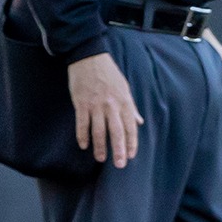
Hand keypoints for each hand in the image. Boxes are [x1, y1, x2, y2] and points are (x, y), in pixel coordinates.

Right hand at [67, 52, 140, 167]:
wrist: (89, 57)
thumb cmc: (109, 73)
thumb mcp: (125, 88)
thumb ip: (131, 107)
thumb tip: (139, 122)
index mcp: (124, 101)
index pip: (130, 127)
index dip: (131, 143)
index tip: (131, 156)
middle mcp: (111, 105)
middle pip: (116, 132)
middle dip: (118, 150)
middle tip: (119, 164)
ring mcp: (95, 105)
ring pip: (98, 131)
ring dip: (100, 146)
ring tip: (101, 158)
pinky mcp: (81, 103)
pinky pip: (82, 123)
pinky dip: (82, 136)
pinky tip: (84, 145)